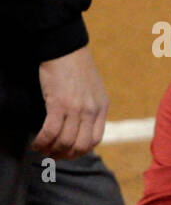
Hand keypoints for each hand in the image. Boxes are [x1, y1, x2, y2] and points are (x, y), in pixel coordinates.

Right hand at [34, 44, 109, 158]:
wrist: (64, 48)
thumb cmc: (75, 67)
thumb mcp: (92, 89)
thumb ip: (90, 107)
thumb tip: (81, 125)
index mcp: (102, 108)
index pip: (96, 140)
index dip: (81, 151)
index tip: (69, 153)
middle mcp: (91, 111)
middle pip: (81, 145)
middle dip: (66, 155)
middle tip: (53, 156)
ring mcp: (76, 108)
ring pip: (65, 141)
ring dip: (51, 150)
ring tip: (41, 150)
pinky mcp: (58, 104)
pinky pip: (51, 131)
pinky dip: (42, 141)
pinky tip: (35, 143)